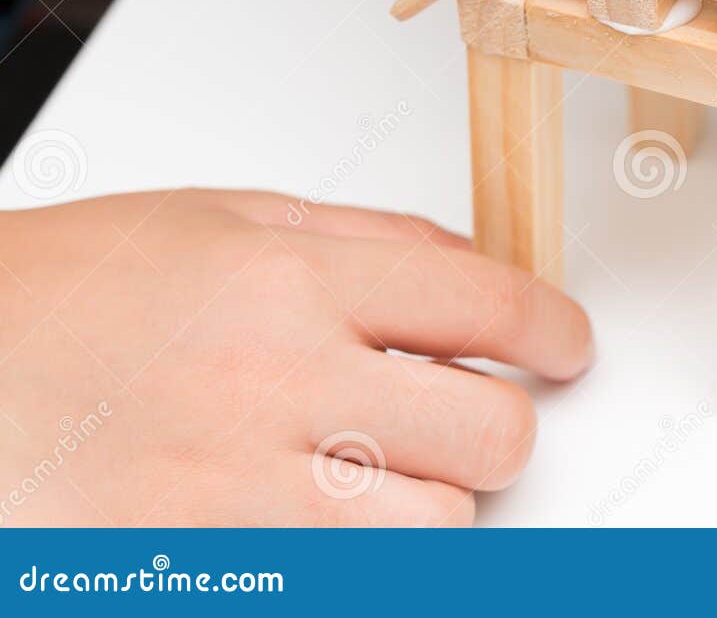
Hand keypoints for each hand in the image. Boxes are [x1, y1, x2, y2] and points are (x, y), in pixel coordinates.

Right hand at [0, 189, 591, 525]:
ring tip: (374, 471)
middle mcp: (276, 383)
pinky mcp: (206, 570)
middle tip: (469, 418)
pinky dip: (358, 556)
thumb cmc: (67, 290)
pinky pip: (347, 582)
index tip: (565, 347)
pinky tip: (318, 515)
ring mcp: (238, 493)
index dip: (555, 331)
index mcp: (289, 279)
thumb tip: (473, 265)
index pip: (489, 306)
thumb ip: (366, 239)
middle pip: (489, 432)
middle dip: (500, 428)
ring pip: (436, 528)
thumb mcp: (223, 219)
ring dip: (429, 503)